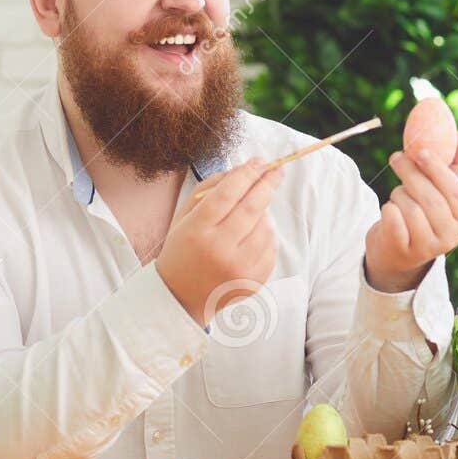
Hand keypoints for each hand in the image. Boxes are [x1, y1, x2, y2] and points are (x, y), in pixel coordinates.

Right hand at [157, 157, 283, 324]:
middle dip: (267, 184)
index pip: (227, 194)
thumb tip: (243, 170)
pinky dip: (267, 236)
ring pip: (265, 228)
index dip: (247, 174)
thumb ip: (209, 189)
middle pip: (251, 208)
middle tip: (277, 171)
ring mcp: (238, 269)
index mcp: (197, 230)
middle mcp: (218, 250)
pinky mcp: (252, 282)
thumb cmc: (183, 249)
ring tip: (253, 213)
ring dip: (265, 214)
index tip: (260, 162)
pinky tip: (254, 235)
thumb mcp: (184, 216)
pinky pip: (271, 249)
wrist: (180, 296)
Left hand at [364, 134, 457, 293]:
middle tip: (396, 156)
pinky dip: (388, 209)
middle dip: (411, 174)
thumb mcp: (439, 193)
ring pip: (409, 208)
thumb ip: (450, 166)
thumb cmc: (422, 213)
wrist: (398, 252)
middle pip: (431, 200)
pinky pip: (392, 220)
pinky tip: (390, 210)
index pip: (456, 193)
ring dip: (398, 194)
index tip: (421, 151)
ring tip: (398, 196)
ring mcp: (427, 248)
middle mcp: (449, 237)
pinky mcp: (403, 251)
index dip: (438, 171)